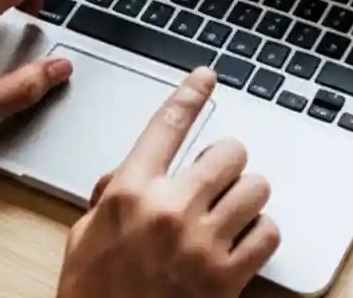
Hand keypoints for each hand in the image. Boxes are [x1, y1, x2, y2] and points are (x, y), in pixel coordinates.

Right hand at [58, 69, 280, 297]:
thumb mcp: (84, 239)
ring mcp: (201, 244)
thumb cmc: (94, 297)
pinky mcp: (227, 276)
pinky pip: (268, 232)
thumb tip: (128, 171)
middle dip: (227, 163)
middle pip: (229, 152)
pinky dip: (261, 235)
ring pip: (256, 188)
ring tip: (229, 214)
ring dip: (247, 198)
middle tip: (216, 181)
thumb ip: (109, 197)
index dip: (190, 94)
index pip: (167, 126)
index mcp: (129, 194)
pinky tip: (241, 245)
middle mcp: (168, 211)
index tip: (206, 76)